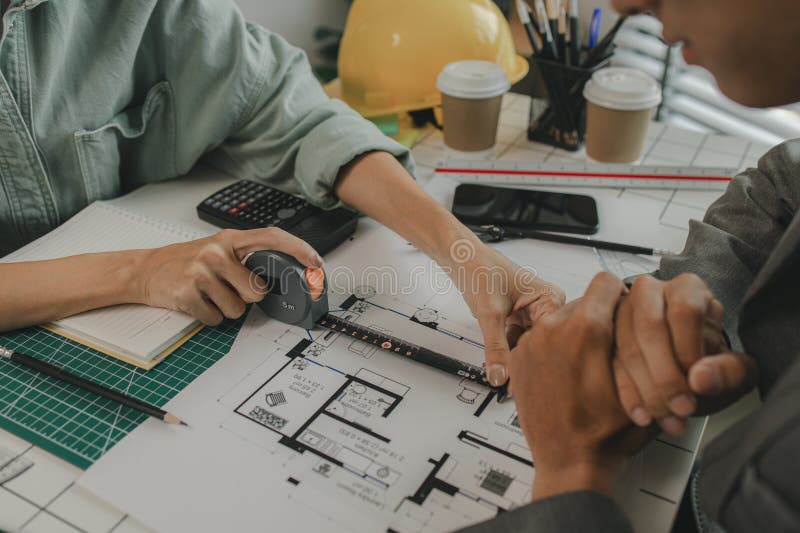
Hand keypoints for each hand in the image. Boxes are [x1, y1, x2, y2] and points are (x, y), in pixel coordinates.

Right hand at [136, 228, 321, 324]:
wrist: (146, 270)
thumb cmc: (189, 262)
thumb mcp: (220, 251)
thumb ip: (248, 259)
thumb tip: (283, 278)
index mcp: (230, 239)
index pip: (273, 238)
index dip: (299, 249)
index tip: (316, 264)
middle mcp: (217, 251)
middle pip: (256, 291)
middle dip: (248, 298)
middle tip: (229, 288)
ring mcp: (201, 271)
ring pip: (237, 309)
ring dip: (227, 309)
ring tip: (210, 294)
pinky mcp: (187, 292)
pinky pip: (216, 318)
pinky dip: (210, 316)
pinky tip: (198, 302)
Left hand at [445, 238, 564, 386]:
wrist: (461, 257)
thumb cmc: (480, 268)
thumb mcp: (489, 313)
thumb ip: (495, 348)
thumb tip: (500, 375)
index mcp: (550, 298)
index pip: (551, 337)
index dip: (539, 362)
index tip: (526, 384)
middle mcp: (546, 306)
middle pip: (541, 344)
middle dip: (527, 363)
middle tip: (516, 388)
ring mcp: (532, 313)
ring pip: (529, 346)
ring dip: (518, 361)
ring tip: (511, 380)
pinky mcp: (518, 319)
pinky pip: (517, 342)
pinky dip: (509, 353)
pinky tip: (504, 367)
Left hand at [510, 273, 653, 498]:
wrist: (569, 463)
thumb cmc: (606, 433)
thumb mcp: (643, 381)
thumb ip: (644, 342)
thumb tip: (649, 314)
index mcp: (586, 330)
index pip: (606, 283)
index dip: (621, 295)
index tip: (626, 307)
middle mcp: (553, 330)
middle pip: (583, 302)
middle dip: (599, 318)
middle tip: (610, 344)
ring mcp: (532, 343)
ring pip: (560, 319)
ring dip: (575, 333)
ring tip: (588, 363)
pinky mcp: (519, 358)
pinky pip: (540, 338)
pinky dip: (554, 349)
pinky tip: (568, 373)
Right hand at [613, 274, 739, 434]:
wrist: (688, 379)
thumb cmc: (710, 367)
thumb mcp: (733, 372)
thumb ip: (728, 372)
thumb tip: (701, 379)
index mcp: (687, 290)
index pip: (684, 310)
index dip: (689, 348)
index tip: (697, 382)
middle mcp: (651, 293)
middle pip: (650, 326)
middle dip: (665, 374)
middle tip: (682, 407)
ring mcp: (622, 313)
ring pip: (625, 346)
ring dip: (646, 389)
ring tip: (668, 417)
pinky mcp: (605, 338)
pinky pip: (609, 364)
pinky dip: (628, 395)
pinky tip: (644, 416)